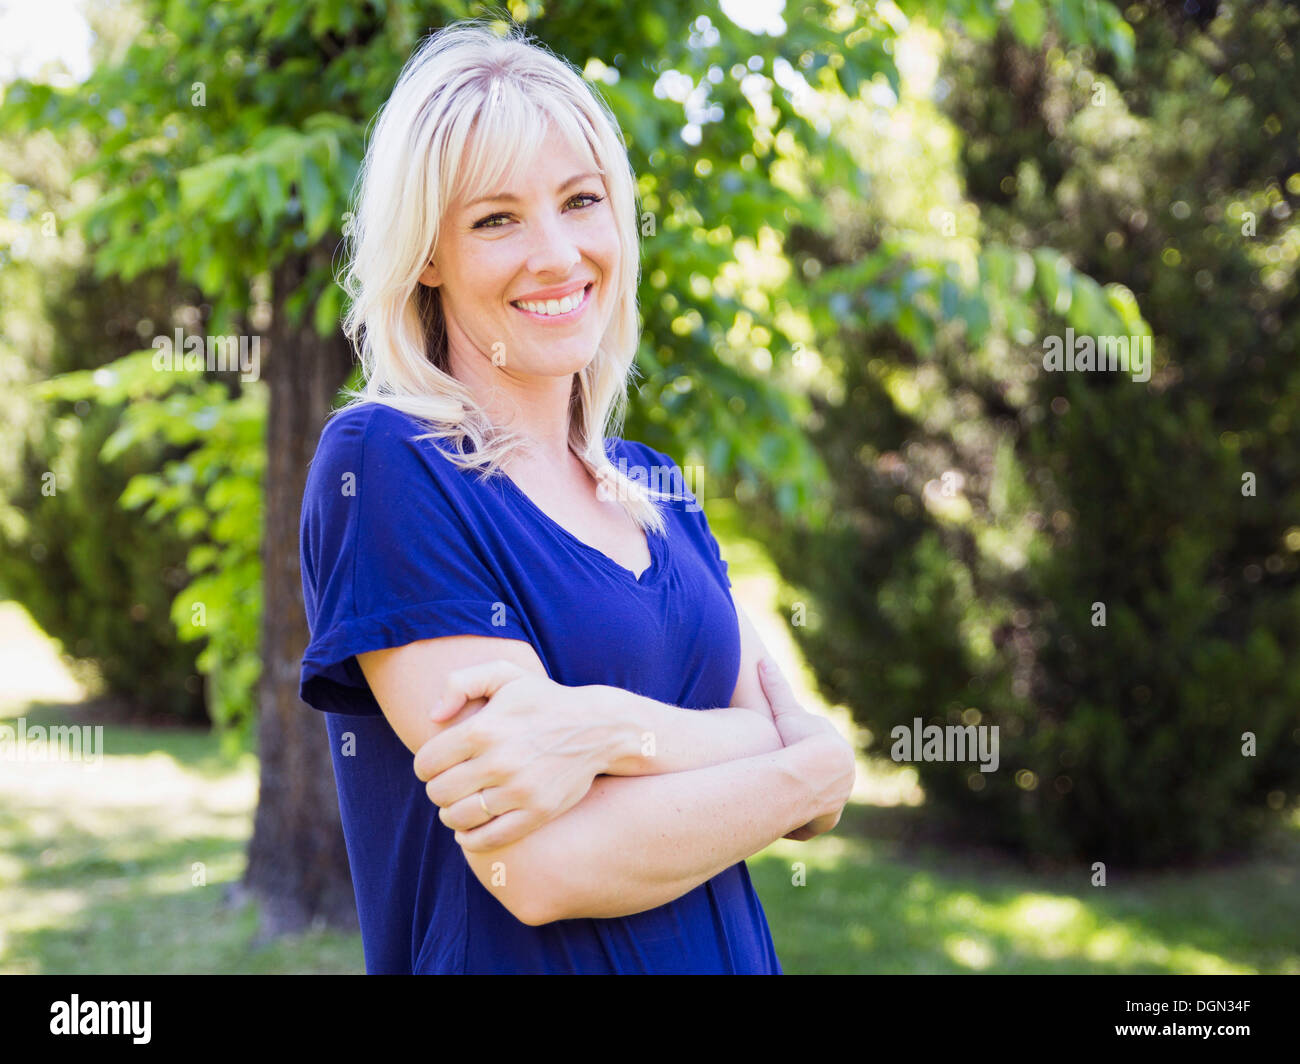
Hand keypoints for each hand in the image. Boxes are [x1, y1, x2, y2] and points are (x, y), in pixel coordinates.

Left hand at [414, 660, 608, 851]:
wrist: (598, 727)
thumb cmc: (544, 700)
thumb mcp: (505, 674)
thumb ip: (461, 682)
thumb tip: (433, 717)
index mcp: (484, 729)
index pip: (427, 762)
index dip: (425, 765)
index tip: (437, 763)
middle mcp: (499, 762)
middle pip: (439, 792)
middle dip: (438, 788)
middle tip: (451, 782)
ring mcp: (519, 791)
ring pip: (459, 817)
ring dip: (451, 813)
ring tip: (460, 803)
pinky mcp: (537, 813)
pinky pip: (489, 838)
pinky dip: (470, 839)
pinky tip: (470, 828)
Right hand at [757, 657, 854, 840]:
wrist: (817, 767)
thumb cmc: (798, 737)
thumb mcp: (783, 711)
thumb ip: (774, 687)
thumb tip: (762, 659)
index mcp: (835, 749)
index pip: (817, 754)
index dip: (798, 755)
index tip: (781, 760)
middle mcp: (843, 775)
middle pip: (820, 780)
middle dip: (804, 783)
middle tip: (778, 785)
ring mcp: (837, 798)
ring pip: (817, 803)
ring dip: (801, 806)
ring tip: (776, 807)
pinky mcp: (827, 818)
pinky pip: (811, 824)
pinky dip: (798, 825)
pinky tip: (782, 826)